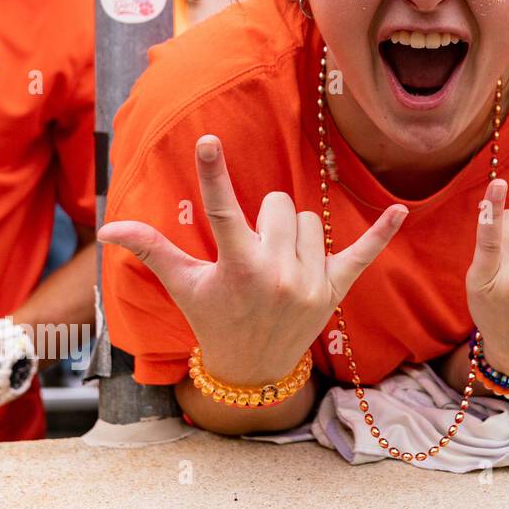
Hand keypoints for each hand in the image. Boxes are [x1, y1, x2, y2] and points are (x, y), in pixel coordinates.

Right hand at [98, 135, 405, 384]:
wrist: (253, 368)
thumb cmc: (214, 318)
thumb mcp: (185, 285)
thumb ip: (152, 250)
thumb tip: (107, 229)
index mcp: (237, 268)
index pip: (223, 211)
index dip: (214, 174)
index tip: (210, 140)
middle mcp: (277, 273)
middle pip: (279, 205)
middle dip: (264, 218)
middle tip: (253, 248)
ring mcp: (310, 281)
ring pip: (309, 221)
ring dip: (293, 233)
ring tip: (276, 262)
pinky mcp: (336, 287)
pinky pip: (363, 252)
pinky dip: (382, 233)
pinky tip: (402, 210)